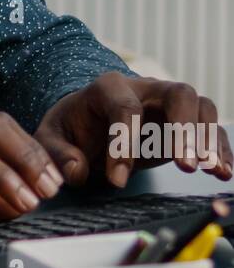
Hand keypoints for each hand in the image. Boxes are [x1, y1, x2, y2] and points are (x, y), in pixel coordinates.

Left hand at [35, 72, 233, 189]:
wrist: (86, 122)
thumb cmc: (71, 128)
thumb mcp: (50, 137)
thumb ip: (57, 153)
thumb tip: (77, 171)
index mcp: (108, 87)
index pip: (124, 108)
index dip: (124, 144)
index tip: (117, 180)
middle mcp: (145, 88)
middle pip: (177, 94)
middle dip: (184, 129)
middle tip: (185, 165)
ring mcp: (167, 104)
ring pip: (200, 106)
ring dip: (208, 138)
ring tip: (211, 169)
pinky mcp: (183, 123)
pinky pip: (209, 127)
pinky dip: (218, 147)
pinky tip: (222, 170)